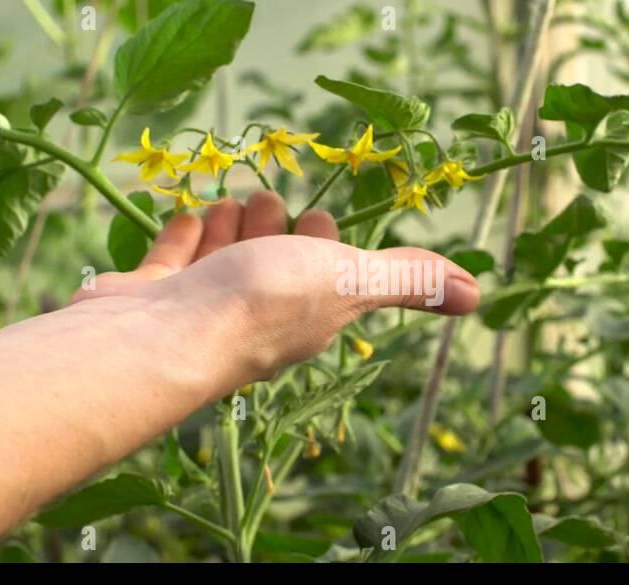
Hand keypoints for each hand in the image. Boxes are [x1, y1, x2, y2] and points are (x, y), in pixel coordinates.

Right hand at [69, 191, 479, 394]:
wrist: (155, 337)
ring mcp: (200, 306)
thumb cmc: (259, 302)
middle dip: (276, 224)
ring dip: (230, 224)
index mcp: (308, 312)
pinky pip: (175, 258)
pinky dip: (184, 235)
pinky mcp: (151, 298)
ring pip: (224, 254)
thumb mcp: (349, 279)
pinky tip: (188, 217)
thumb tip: (477, 292)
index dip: (329, 242)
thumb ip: (408, 281)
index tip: (324, 219)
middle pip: (273, 258)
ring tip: (228, 205)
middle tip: (267, 203)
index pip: (326, 272)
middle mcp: (257, 313)